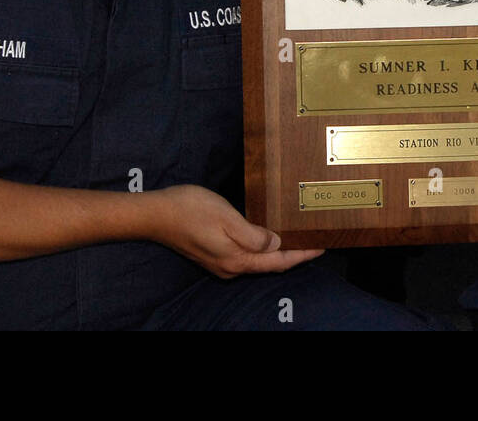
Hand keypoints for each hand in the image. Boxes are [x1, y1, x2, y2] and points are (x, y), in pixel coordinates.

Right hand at [152, 184, 321, 277]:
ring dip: (279, 251)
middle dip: (294, 254)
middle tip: (315, 240)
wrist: (154, 214)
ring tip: (297, 237)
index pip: (278, 262)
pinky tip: (268, 236)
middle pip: (270, 264)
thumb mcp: (226, 217)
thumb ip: (253, 235)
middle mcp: (231, 267)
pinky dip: (262, 247)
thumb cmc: (190, 210)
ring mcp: (221, 263)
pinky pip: (245, 254)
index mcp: (237, 260)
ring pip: (258, 260)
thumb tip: (276, 245)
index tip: (323, 246)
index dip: (303, 254)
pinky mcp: (213, 255)